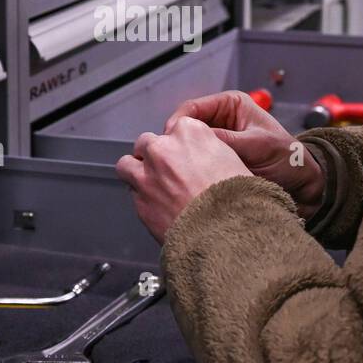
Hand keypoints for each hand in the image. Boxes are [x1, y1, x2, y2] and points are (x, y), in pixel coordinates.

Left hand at [116, 116, 251, 243]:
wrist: (224, 236)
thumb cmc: (235, 203)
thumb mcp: (235, 163)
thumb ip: (212, 152)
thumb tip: (208, 160)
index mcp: (190, 133)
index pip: (177, 127)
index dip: (181, 143)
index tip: (186, 154)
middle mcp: (163, 149)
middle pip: (147, 142)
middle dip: (155, 155)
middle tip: (169, 171)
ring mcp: (147, 175)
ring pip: (128, 163)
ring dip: (137, 171)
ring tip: (150, 183)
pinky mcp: (139, 201)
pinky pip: (131, 193)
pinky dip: (140, 197)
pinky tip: (156, 206)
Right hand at [165, 90, 324, 217]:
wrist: (303, 185)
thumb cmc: (289, 158)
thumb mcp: (258, 145)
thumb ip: (228, 141)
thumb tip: (196, 140)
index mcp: (231, 106)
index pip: (193, 108)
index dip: (179, 122)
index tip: (170, 138)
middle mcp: (221, 122)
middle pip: (186, 129)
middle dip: (179, 143)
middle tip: (172, 157)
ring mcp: (218, 144)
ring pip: (189, 148)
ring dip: (186, 159)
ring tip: (180, 170)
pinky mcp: (217, 163)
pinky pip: (198, 165)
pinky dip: (194, 172)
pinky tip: (191, 180)